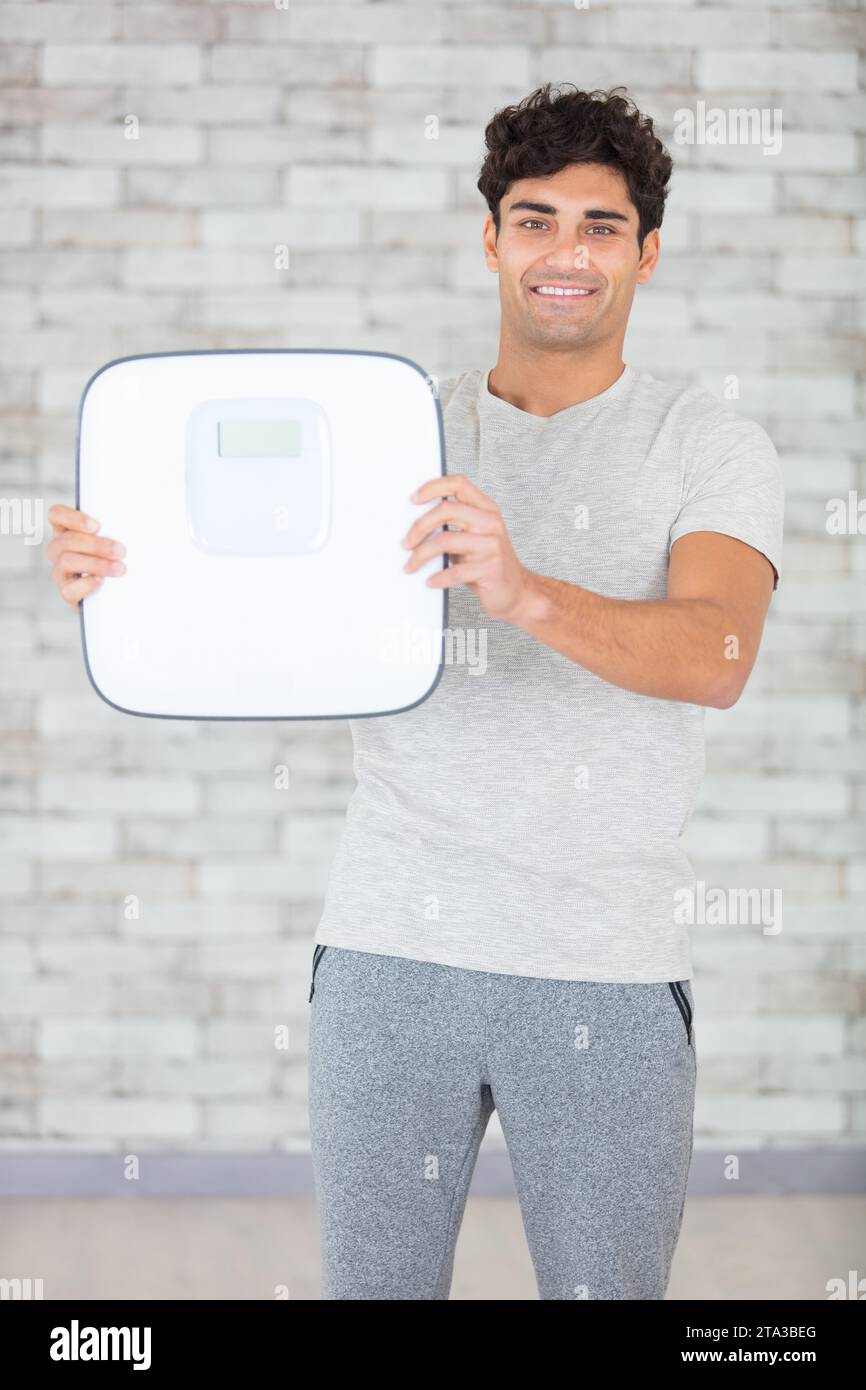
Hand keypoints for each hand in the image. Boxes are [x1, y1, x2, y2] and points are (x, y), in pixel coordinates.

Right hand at [45, 505, 125, 606]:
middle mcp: (59, 549)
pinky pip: (68, 589)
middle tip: (120, 551)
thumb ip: (117, 529)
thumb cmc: (116, 559)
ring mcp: (60, 572)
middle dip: (95, 545)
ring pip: (67, 561)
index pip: (56, 514)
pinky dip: (86, 584)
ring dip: (95, 564)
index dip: (72, 517)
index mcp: (67, 530)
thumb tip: (138, 521)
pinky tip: (101, 581)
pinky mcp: (67, 592)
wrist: (118, 593)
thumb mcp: (115, 540)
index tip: (96, 526)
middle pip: (66, 540)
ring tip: (119, 568)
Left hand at [401, 474, 531, 622]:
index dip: (432, 487)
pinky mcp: (490, 569)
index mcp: (486, 509)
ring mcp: (492, 545)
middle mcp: (491, 522)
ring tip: (411, 566)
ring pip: (445, 541)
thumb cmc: (487, 563)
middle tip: (406, 543)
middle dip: (419, 527)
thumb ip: (453, 525)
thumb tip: (414, 525)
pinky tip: (431, 581)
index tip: (412, 499)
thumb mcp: (474, 537)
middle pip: (446, 510)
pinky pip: (455, 571)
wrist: (517, 591)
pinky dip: (438, 578)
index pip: (458, 484)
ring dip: (421, 555)